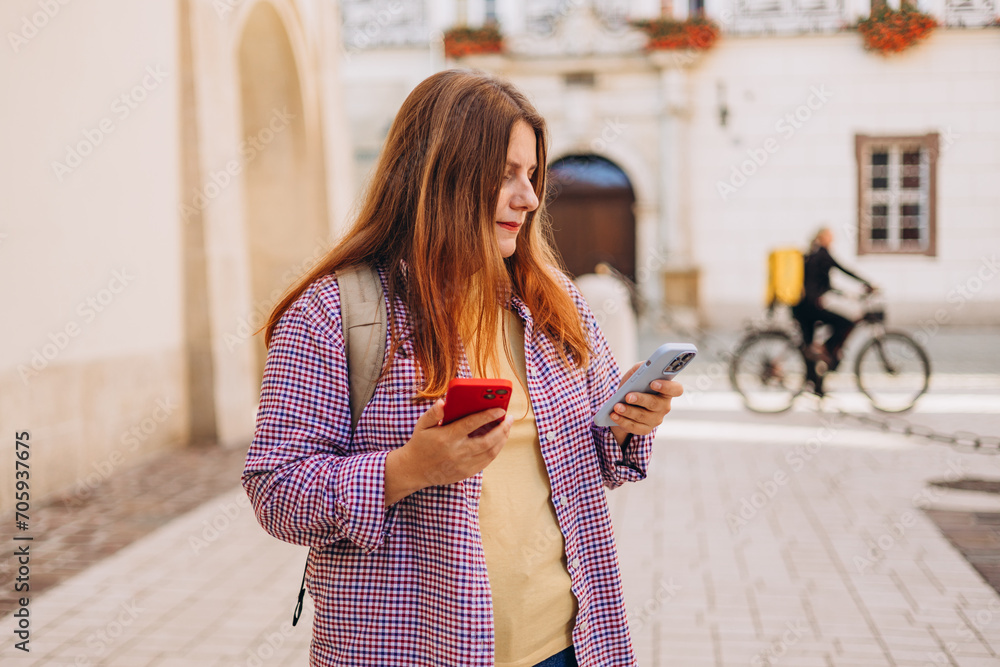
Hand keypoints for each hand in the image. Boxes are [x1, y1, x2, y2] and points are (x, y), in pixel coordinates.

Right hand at [384, 399, 513, 505]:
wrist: (414, 470)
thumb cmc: (420, 443)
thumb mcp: (421, 425)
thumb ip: (433, 413)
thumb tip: (443, 402)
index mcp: (447, 437)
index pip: (472, 424)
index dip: (488, 415)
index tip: (500, 409)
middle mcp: (457, 452)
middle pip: (487, 440)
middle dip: (502, 428)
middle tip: (509, 418)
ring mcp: (462, 464)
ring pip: (490, 452)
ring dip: (502, 439)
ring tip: (507, 428)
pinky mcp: (465, 473)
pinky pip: (486, 461)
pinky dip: (495, 450)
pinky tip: (499, 441)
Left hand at [608, 362, 683, 442]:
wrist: (624, 402)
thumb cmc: (634, 385)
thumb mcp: (636, 374)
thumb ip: (641, 368)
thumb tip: (644, 366)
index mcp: (667, 391)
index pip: (676, 389)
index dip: (667, 386)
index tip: (653, 382)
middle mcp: (664, 406)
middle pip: (656, 404)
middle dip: (641, 399)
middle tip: (628, 396)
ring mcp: (656, 419)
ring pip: (642, 416)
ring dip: (628, 411)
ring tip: (616, 406)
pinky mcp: (645, 429)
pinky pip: (634, 427)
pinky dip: (623, 421)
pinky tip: (614, 415)